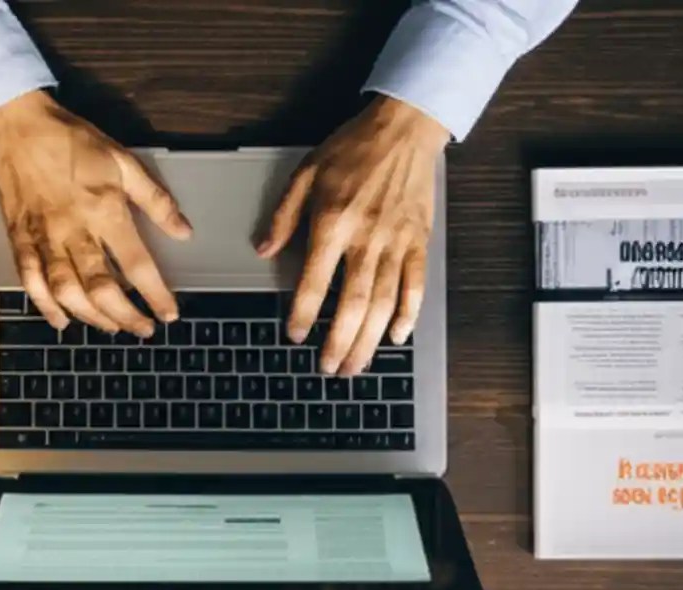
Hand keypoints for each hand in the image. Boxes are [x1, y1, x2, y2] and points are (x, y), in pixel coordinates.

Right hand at [0, 90, 191, 337]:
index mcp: (104, 210)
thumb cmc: (72, 140)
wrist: (19, 126)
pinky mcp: (20, 240)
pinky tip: (61, 321)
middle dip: (125, 316)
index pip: (136, 264)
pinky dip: (45, 306)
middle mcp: (74, 231)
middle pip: (101, 288)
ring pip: (67, 292)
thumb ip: (155, 200)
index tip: (168, 313)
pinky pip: (30, 282)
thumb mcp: (124, 161)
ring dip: (91, 317)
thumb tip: (184, 231)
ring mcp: (44, 238)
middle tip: (143, 330)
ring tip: (111, 327)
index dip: (155, 294)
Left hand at [259, 95, 449, 374]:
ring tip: (356, 365)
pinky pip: (415, 285)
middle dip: (340, 342)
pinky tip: (397, 336)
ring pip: (384, 303)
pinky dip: (408, 314)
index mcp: (333, 222)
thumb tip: (263, 251)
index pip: (314, 280)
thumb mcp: (305, 174)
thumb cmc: (351, 149)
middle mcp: (366, 238)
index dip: (304, 313)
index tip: (295, 336)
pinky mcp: (419, 241)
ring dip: (369, 340)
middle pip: (353, 303)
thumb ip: (283, 215)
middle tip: (329, 369)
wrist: (403, 128)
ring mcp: (396, 242)